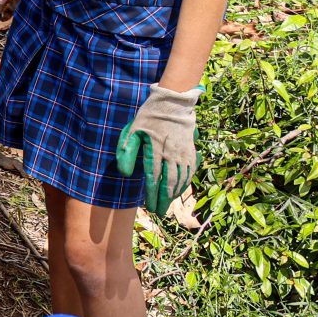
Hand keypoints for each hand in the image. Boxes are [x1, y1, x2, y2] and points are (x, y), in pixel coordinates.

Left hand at [116, 84, 199, 215]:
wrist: (173, 104)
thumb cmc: (149, 117)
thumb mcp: (132, 131)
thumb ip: (127, 152)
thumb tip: (126, 174)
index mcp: (156, 151)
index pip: (154, 179)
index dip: (152, 195)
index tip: (149, 207)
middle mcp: (172, 155)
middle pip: (169, 184)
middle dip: (163, 200)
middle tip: (159, 213)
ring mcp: (184, 154)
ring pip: (181, 179)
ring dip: (174, 194)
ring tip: (167, 204)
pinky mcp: (191, 151)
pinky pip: (189, 171)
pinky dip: (185, 183)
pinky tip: (180, 189)